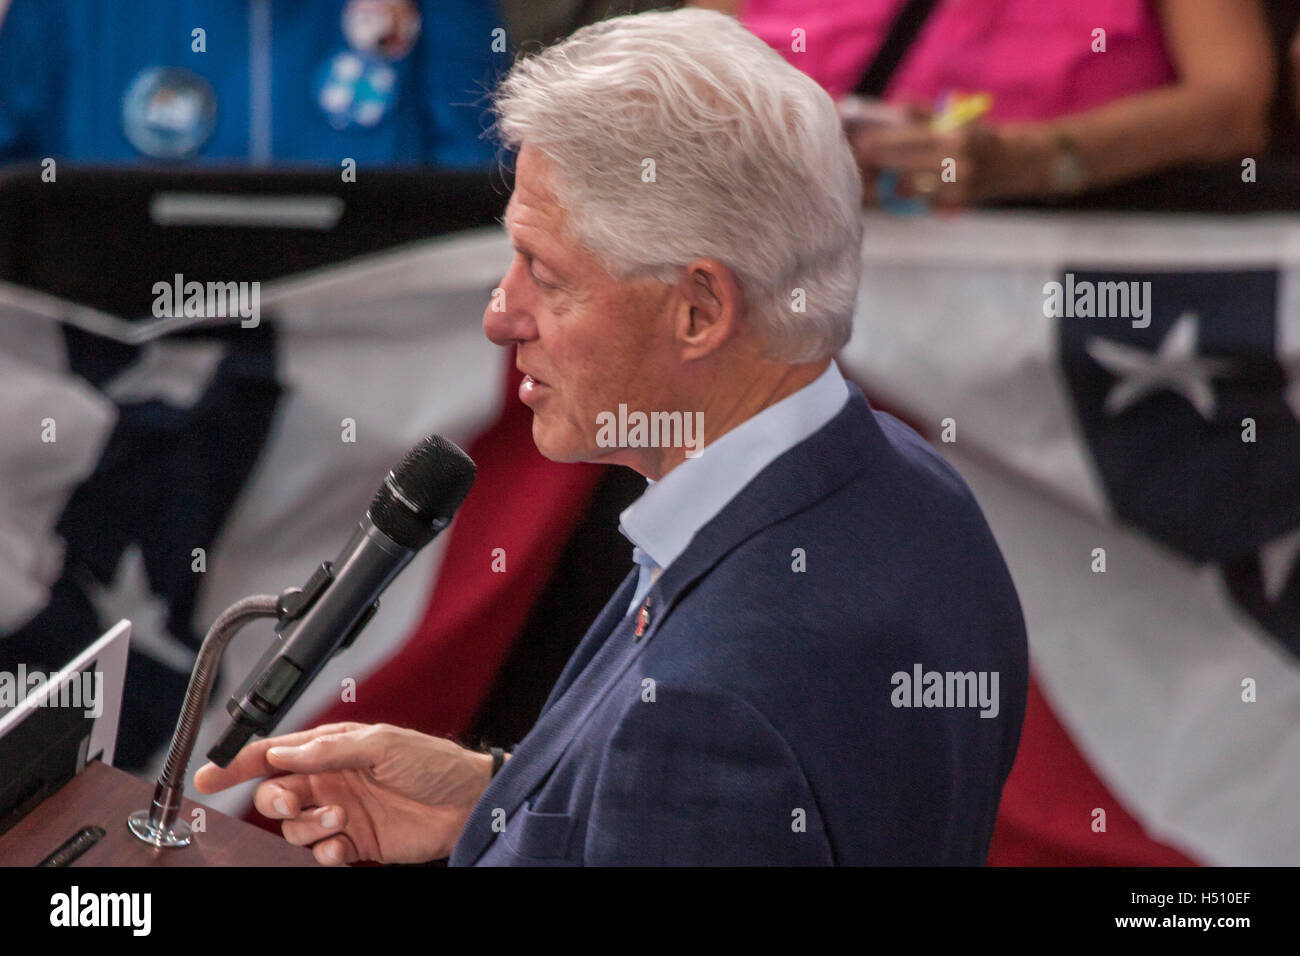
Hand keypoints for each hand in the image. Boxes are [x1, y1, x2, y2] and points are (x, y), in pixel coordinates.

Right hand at [193, 722, 492, 865]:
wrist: (466, 802)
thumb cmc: (432, 763)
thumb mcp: (382, 744)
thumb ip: (330, 750)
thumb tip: (285, 754)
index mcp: (330, 750)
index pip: (273, 755)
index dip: (236, 764)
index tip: (207, 776)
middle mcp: (328, 782)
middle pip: (274, 796)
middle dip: (275, 803)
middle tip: (294, 805)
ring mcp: (338, 814)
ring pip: (292, 830)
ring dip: (307, 829)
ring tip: (341, 822)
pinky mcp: (352, 845)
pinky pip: (317, 855)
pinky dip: (322, 855)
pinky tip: (343, 847)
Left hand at [848, 118, 1044, 207]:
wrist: (1017, 163)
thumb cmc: (980, 136)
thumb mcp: (957, 118)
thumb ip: (923, 114)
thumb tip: (895, 105)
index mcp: (956, 138)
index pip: (910, 139)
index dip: (883, 142)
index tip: (861, 141)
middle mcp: (957, 164)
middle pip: (905, 166)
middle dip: (880, 162)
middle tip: (857, 158)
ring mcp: (957, 187)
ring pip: (910, 188)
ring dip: (886, 182)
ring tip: (866, 177)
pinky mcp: (957, 204)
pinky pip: (922, 201)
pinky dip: (904, 195)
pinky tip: (887, 191)